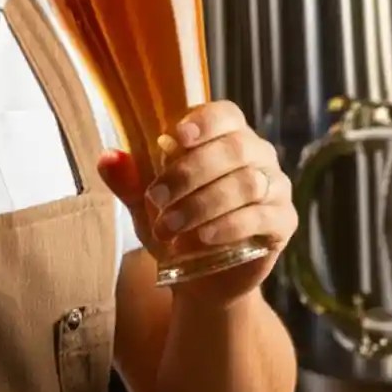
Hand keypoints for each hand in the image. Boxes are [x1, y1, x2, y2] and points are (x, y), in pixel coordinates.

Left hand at [99, 100, 297, 308]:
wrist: (202, 276)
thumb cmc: (176, 226)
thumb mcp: (146, 205)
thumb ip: (130, 181)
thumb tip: (107, 158)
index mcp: (225, 137)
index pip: (224, 114)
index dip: (203, 121)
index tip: (176, 137)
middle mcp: (257, 155)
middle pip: (234, 148)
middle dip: (190, 172)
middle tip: (158, 198)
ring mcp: (275, 187)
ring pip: (247, 183)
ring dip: (203, 204)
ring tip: (171, 227)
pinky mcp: (284, 221)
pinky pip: (262, 216)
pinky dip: (230, 226)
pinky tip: (204, 238)